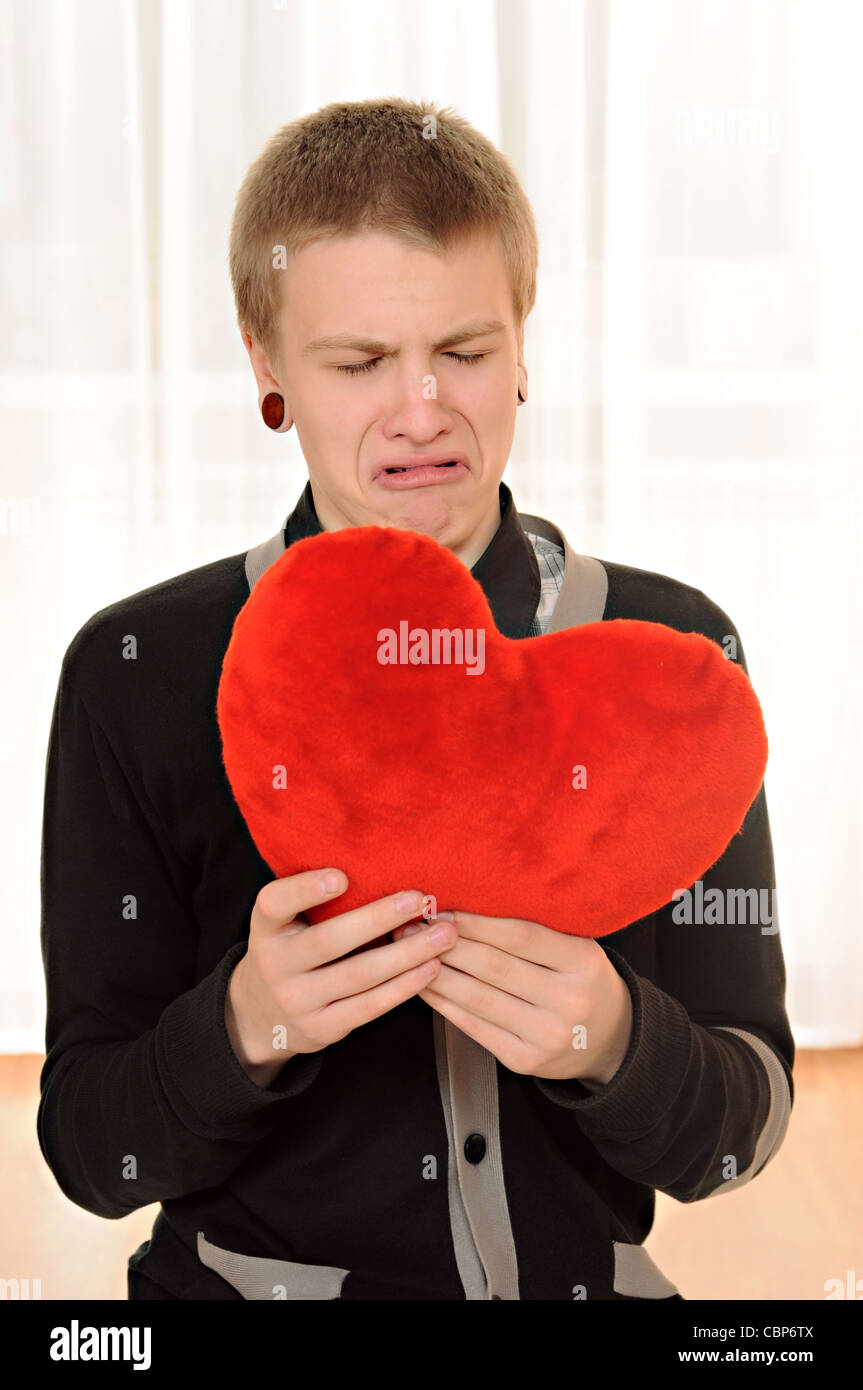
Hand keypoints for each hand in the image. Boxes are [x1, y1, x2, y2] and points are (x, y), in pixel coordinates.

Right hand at [226, 870, 457, 1086]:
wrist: (265, 1017)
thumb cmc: (291, 951)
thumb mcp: (287, 924)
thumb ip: (315, 900)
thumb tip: (381, 862)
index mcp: (266, 928)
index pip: (274, 903)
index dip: (305, 889)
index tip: (342, 875)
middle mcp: (274, 964)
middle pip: (329, 941)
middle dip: (378, 919)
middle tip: (419, 899)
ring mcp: (297, 1000)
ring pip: (358, 975)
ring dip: (406, 954)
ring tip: (443, 934)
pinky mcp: (321, 1028)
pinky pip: (369, 1006)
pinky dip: (403, 986)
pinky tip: (431, 968)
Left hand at [393, 909, 632, 1085]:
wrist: (612, 1041)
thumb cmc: (583, 981)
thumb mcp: (577, 947)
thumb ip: (535, 931)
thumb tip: (469, 908)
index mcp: (583, 962)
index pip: (519, 936)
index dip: (476, 923)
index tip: (441, 911)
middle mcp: (567, 1000)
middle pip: (493, 967)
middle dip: (445, 945)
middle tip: (411, 926)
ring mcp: (545, 1035)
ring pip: (476, 998)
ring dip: (435, 972)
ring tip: (407, 952)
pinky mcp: (523, 1060)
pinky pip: (473, 1027)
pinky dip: (443, 1003)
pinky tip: (422, 985)